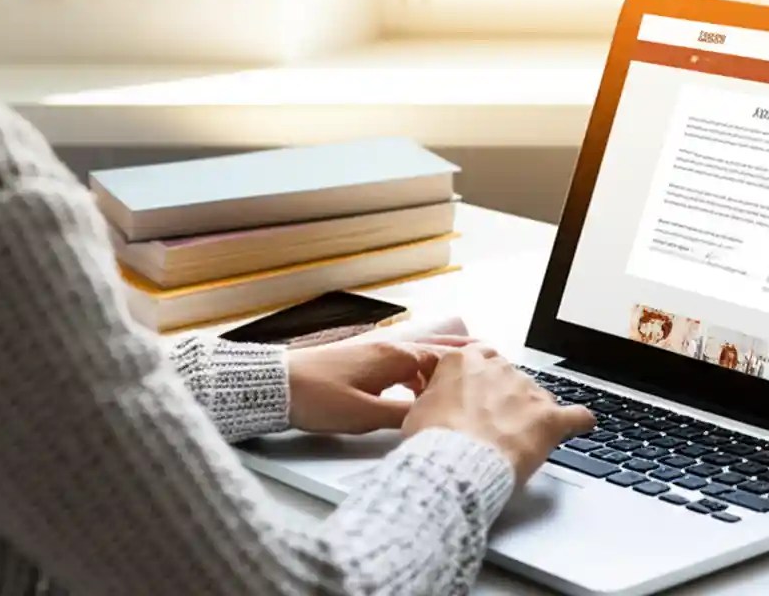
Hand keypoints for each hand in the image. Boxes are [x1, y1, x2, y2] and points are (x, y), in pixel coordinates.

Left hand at [286, 335, 473, 433]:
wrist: (276, 385)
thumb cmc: (316, 397)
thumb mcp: (364, 415)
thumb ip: (402, 417)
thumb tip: (430, 421)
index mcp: (394, 357)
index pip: (444, 358)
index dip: (469, 365)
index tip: (492, 371)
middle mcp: (388, 349)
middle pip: (435, 349)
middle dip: (462, 354)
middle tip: (488, 358)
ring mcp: (373, 354)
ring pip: (417, 357)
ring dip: (439, 365)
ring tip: (458, 378)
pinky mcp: (360, 363)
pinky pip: (400, 364)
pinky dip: (417, 372)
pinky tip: (415, 388)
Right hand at [402, 344, 595, 484]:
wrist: (454, 462)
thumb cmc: (432, 441)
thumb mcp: (417, 411)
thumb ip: (433, 398)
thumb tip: (436, 403)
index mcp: (464, 361)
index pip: (479, 359)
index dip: (479, 381)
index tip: (477, 395)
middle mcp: (499, 368)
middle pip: (510, 378)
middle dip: (504, 399)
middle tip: (492, 425)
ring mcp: (527, 391)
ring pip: (537, 396)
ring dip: (531, 414)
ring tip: (519, 441)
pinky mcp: (549, 417)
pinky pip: (576, 415)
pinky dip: (579, 421)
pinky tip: (582, 425)